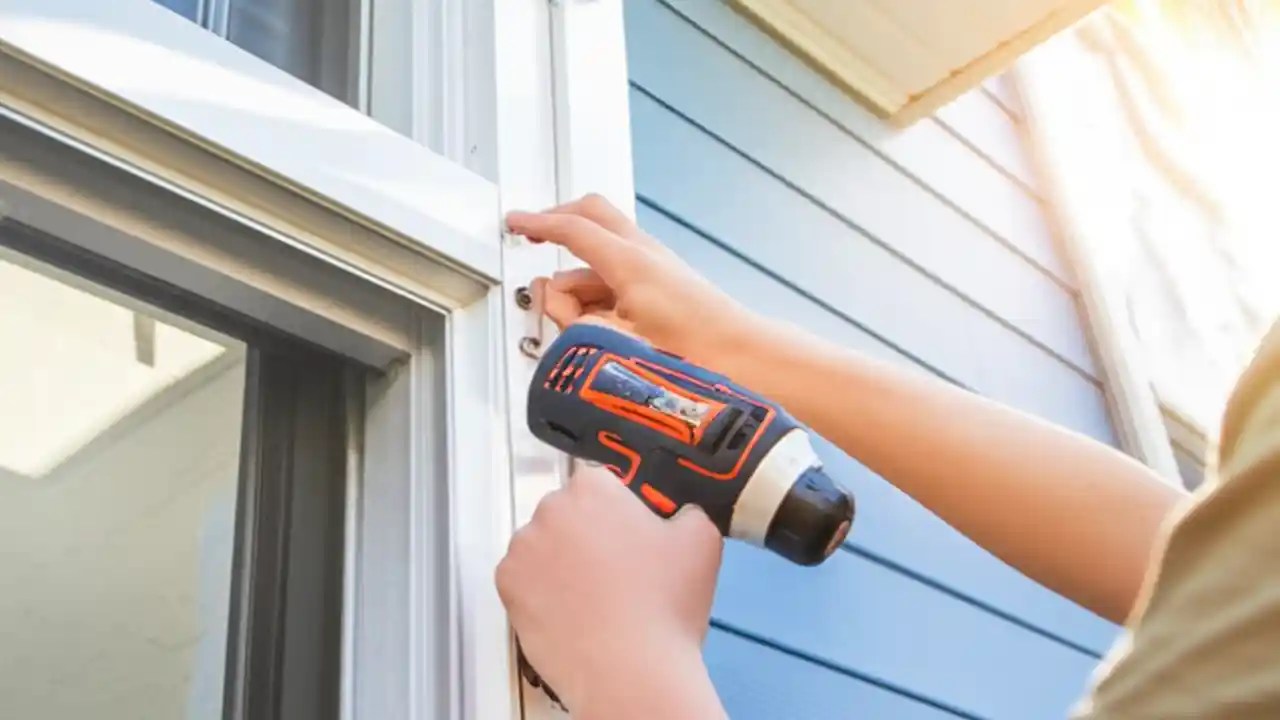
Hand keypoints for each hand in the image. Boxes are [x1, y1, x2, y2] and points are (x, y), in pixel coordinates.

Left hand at [496, 466, 725, 717]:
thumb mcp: (701, 539)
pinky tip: (571, 612)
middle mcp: (550, 509)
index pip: (602, 484)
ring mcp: (523, 548)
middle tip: (617, 572)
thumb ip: (687, 512)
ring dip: (561, 563)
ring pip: (544, 546)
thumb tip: (678, 514)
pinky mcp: (506, 585)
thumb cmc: (664, 605)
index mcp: (593, 487)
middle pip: (569, 514)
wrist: (629, 671)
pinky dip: (541, 592)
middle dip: (588, 535)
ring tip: (594, 599)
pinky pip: (524, 579)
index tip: (631, 537)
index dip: (619, 511)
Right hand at [506, 194, 754, 364]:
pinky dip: (599, 294)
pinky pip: (619, 276)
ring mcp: (657, 266)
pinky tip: (600, 329)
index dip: (538, 224)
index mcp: (630, 261)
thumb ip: (575, 320)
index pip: (573, 228)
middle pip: (592, 217)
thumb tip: (555, 304)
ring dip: (579, 280)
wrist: (746, 361)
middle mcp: (645, 254)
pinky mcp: (664, 284)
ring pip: (602, 254)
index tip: (516, 223)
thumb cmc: (699, 353)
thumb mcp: (618, 342)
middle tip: (534, 236)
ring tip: (578, 327)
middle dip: (559, 223)